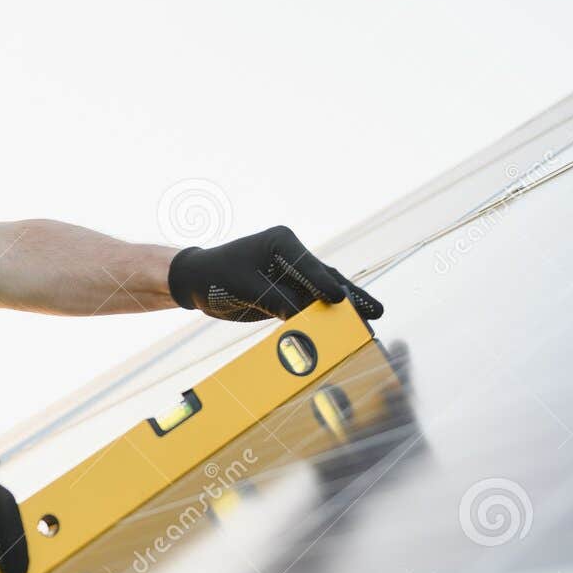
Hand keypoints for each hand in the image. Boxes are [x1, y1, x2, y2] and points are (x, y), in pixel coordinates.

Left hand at [167, 226, 383, 322]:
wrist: (197, 282)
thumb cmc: (216, 276)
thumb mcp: (244, 287)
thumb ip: (274, 300)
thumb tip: (303, 317)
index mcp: (282, 242)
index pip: (308, 265)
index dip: (325, 284)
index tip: (341, 300)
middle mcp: (293, 255)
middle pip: (326, 278)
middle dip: (351, 297)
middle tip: (375, 312)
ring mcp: (293, 275)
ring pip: (324, 294)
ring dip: (345, 310)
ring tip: (370, 323)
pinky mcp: (289, 293)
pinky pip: (311, 306)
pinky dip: (325, 319)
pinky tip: (342, 331)